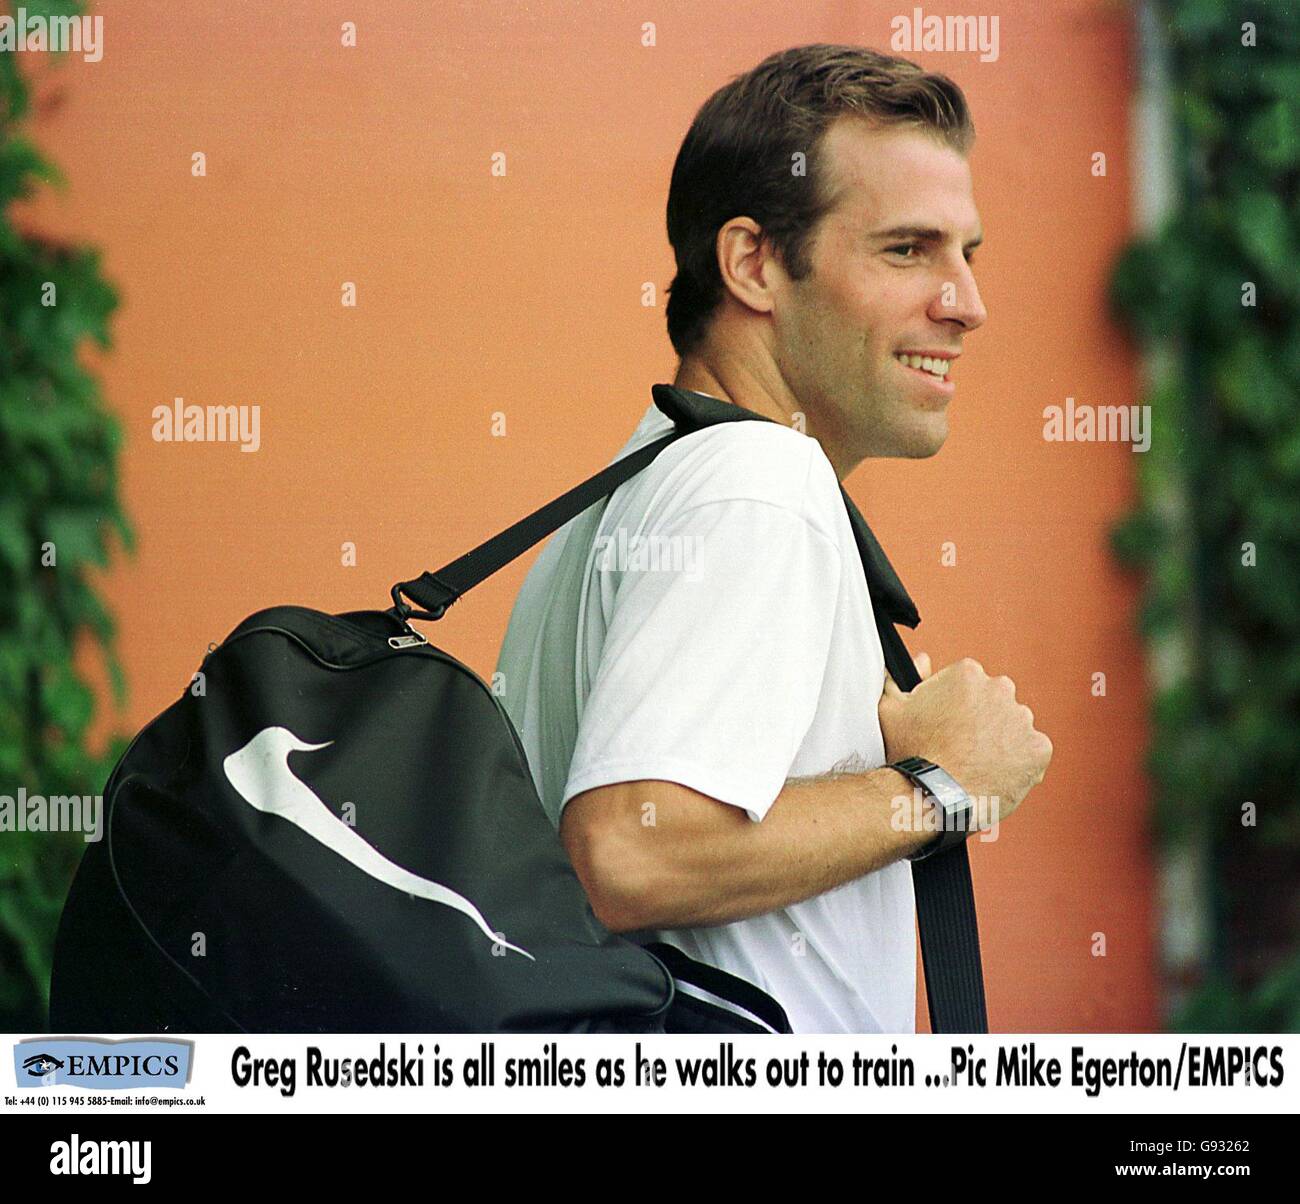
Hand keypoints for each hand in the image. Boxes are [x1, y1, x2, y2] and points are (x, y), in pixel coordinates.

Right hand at [878, 654, 1051, 826]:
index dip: (958, 706)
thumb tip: (921, 661)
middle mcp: (1000, 689)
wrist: (933, 796)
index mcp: (968, 673)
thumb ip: (901, 678)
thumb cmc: (911, 754)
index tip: (949, 725)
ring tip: (977, 764)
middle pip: (996, 701)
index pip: (971, 683)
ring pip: (1015, 727)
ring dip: (1002, 741)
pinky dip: (1020, 763)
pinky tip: (995, 774)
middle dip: (984, 720)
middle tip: (963, 746)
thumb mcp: (891, 709)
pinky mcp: (1039, 748)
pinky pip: (1033, 753)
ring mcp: (1022, 719)